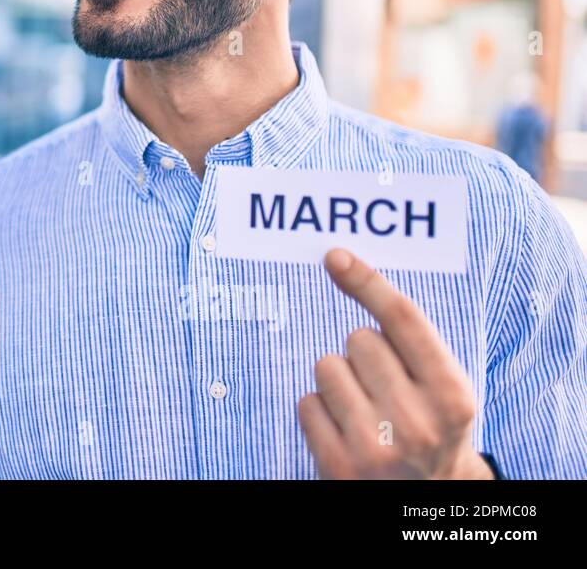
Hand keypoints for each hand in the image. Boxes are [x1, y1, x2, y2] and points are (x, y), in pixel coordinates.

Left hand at [297, 247, 492, 479]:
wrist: (427, 499)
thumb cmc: (428, 425)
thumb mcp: (441, 389)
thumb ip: (409, 339)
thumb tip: (343, 265)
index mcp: (453, 396)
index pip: (404, 321)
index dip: (368, 282)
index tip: (336, 258)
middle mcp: (418, 423)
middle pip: (359, 339)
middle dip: (363, 353)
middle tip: (381, 386)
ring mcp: (376, 447)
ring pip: (327, 365)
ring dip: (338, 380)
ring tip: (363, 409)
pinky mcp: (338, 465)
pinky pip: (306, 402)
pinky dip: (318, 410)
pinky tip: (344, 431)